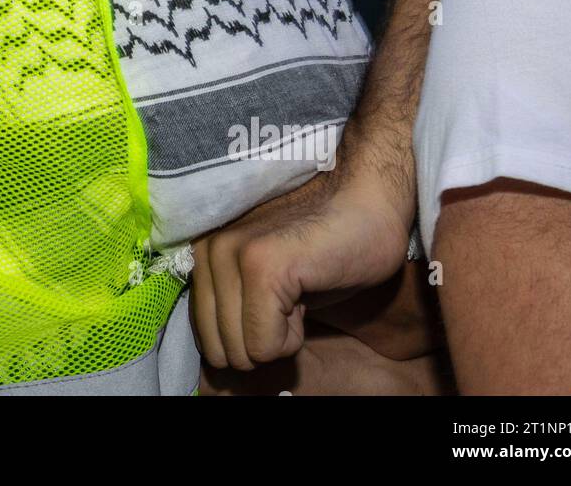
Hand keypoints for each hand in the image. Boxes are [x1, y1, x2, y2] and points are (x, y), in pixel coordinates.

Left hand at [189, 159, 412, 371]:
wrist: (369, 207)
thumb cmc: (324, 249)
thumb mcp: (258, 283)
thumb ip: (231, 308)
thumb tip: (218, 363)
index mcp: (201, 253)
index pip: (203, 337)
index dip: (247, 338)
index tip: (276, 304)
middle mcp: (206, 249)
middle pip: (219, 349)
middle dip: (262, 341)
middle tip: (291, 300)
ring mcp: (232, 254)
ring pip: (241, 351)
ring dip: (280, 339)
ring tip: (299, 292)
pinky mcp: (261, 266)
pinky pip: (264, 345)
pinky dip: (293, 338)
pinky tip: (307, 295)